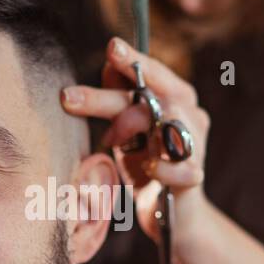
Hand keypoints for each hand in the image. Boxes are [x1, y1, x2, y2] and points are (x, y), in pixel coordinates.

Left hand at [60, 36, 211, 247]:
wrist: (173, 216)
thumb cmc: (148, 164)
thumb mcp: (129, 129)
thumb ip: (121, 97)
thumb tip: (109, 64)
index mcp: (178, 98)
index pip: (155, 73)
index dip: (134, 60)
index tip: (111, 47)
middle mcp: (192, 116)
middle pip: (151, 99)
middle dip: (107, 98)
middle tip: (67, 98)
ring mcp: (196, 146)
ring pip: (164, 127)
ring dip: (129, 131)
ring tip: (110, 142)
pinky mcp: (194, 177)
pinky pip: (174, 167)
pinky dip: (156, 168)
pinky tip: (146, 172)